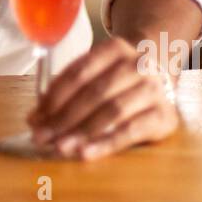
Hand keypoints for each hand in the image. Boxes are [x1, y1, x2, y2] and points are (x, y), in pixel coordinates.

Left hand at [26, 36, 178, 160]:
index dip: (54, 97)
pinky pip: (132, 131)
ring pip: (112, 111)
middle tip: (42, 137)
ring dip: (82, 131)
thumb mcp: (94, 75)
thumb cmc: (118, 82)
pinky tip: (85, 153)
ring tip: (59, 147)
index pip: (79, 72)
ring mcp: (155, 89)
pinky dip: (105, 144)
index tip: (35, 118)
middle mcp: (139, 64)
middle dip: (64, 118)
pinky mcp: (165, 116)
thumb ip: (66, 92)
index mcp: (115, 48)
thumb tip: (35, 119)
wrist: (160, 83)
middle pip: (95, 93)